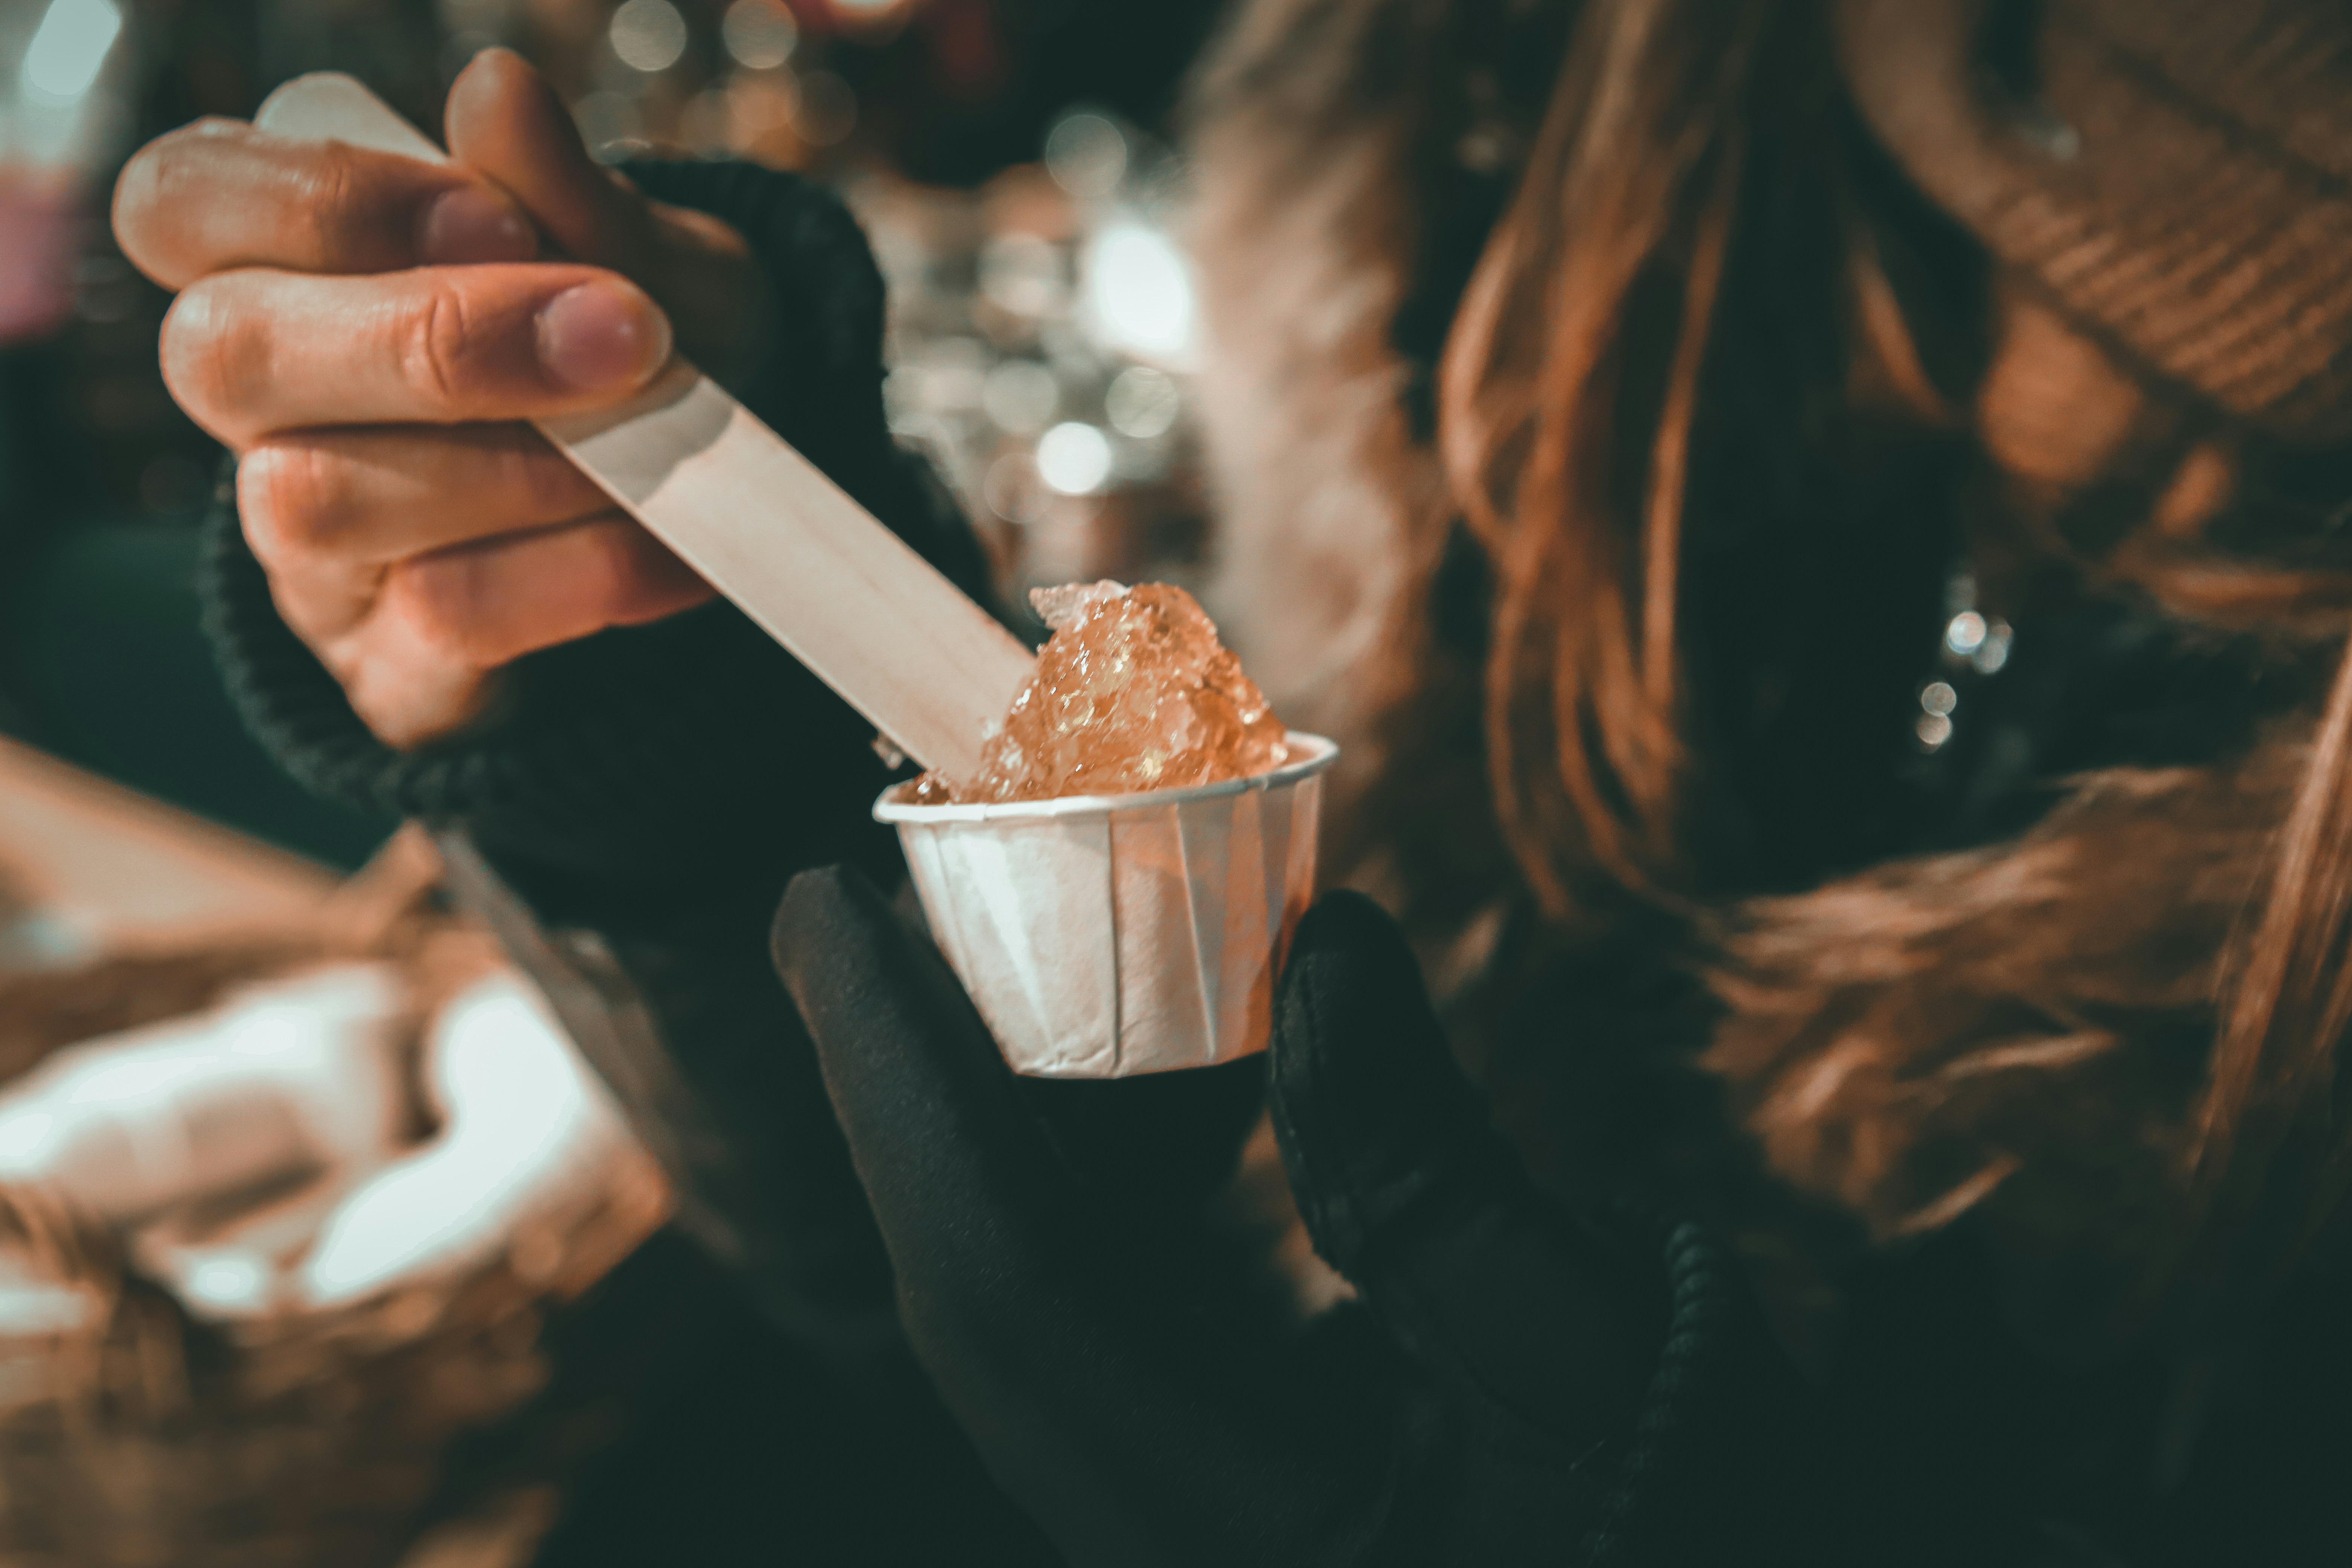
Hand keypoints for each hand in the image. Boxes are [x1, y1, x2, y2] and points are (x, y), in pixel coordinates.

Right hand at [113, 49, 768, 748]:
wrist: (709, 508)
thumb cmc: (636, 351)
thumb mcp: (638, 258)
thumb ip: (564, 191)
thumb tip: (495, 92)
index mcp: (274, 267)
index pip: (180, 203)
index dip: (324, 202)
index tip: (500, 216)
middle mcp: (258, 411)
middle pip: (229, 358)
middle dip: (433, 342)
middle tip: (619, 337)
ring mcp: (307, 550)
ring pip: (322, 501)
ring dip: (520, 470)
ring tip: (658, 447)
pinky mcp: (385, 664)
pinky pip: (444, 621)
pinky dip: (585, 577)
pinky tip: (678, 550)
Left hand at [774, 870, 1757, 1565]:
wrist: (1700, 1565)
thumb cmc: (1687, 1503)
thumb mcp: (1593, 1350)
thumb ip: (1443, 1174)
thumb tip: (1327, 944)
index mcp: (1216, 1530)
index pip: (1002, 1288)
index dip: (899, 1081)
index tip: (822, 905)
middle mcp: (1156, 1520)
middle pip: (980, 1282)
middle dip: (910, 1078)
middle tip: (856, 896)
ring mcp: (1177, 1489)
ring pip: (1030, 1278)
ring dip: (1002, 1103)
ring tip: (986, 936)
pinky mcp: (1213, 1447)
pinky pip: (1110, 1286)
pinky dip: (1109, 1154)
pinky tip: (1151, 1050)